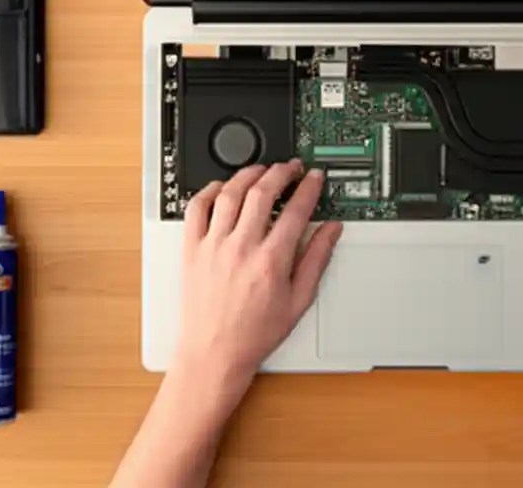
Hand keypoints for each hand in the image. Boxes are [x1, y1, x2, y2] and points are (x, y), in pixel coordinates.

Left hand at [175, 160, 342, 389]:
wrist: (214, 353)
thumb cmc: (253, 333)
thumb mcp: (298, 300)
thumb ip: (316, 260)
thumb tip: (330, 231)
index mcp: (271, 261)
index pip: (295, 211)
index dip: (308, 188)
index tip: (313, 179)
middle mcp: (241, 248)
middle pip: (262, 192)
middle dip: (280, 173)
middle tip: (290, 168)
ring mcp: (213, 246)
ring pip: (230, 194)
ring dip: (248, 175)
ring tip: (261, 170)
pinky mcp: (192, 250)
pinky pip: (196, 208)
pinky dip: (209, 191)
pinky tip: (222, 188)